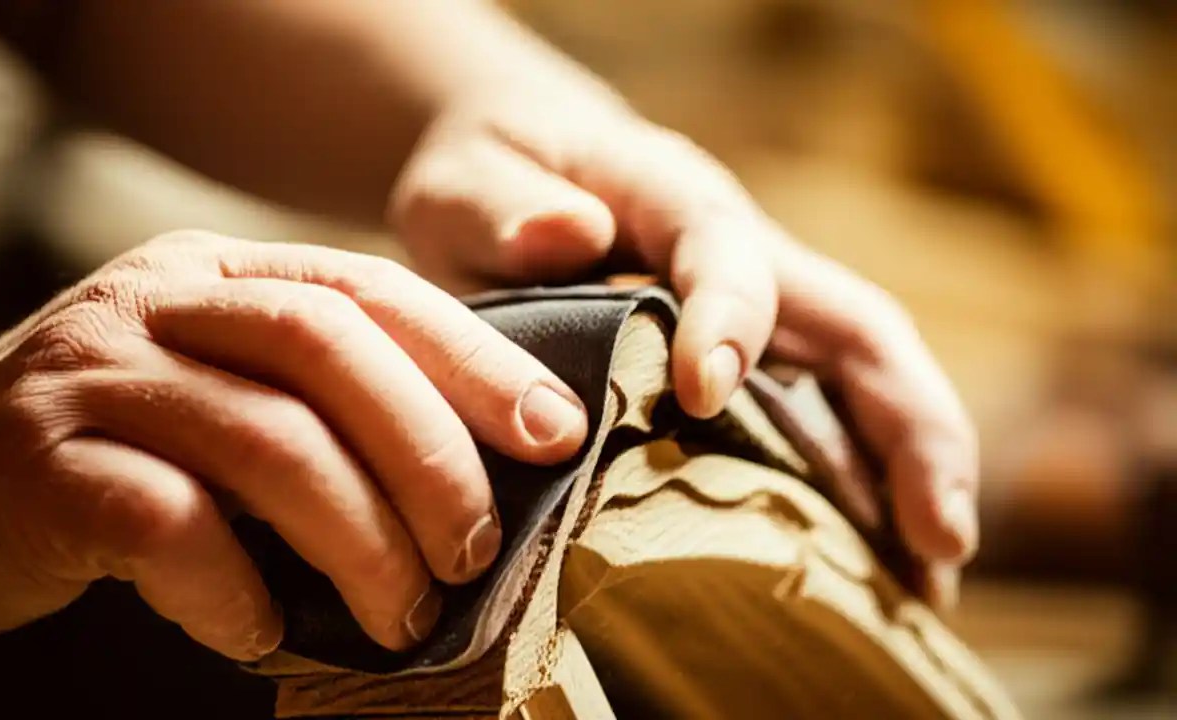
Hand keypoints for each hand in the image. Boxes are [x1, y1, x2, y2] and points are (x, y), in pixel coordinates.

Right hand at [0, 232, 587, 657]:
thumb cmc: (127, 446)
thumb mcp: (227, 389)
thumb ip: (326, 399)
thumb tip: (487, 464)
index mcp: (224, 270)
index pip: (370, 291)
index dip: (474, 360)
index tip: (553, 432)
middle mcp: (159, 299)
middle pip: (326, 347)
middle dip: (427, 454)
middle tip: (476, 552)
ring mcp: (95, 373)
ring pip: (264, 438)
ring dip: (357, 538)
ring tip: (400, 615)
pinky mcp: (39, 463)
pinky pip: (165, 524)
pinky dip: (235, 588)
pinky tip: (259, 630)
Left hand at [391, 84, 976, 605]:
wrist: (517, 175)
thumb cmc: (491, 181)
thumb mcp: (466, 182)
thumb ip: (499, 209)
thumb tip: (563, 237)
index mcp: (671, 197)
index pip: (722, 247)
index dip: (727, 312)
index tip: (703, 391)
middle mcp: (742, 255)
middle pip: (856, 330)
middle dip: (909, 427)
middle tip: (940, 536)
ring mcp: (761, 315)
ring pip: (864, 388)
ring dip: (908, 480)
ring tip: (927, 589)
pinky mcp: (753, 367)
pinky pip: (824, 428)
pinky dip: (857, 499)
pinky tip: (871, 577)